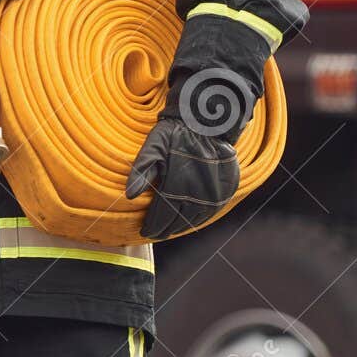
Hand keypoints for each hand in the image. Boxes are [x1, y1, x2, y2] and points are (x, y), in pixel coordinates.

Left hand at [124, 116, 239, 239]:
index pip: (162, 216)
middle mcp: (198, 194)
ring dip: (181, 226)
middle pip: (178, 221)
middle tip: (155, 234)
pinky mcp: (226, 190)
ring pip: (195, 219)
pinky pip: (210, 211)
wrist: (207, 122)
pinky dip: (198, 218)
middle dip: (164, 229)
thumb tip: (129, 196)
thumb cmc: (175, 134)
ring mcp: (214, 194)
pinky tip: (189, 219)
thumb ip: (141, 170)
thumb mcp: (153, 146)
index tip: (145, 232)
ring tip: (169, 229)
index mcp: (177, 185)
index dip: (153, 226)